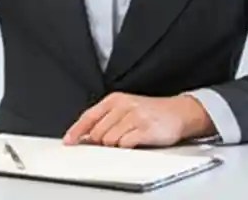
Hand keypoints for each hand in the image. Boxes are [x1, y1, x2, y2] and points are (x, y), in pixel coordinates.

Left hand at [63, 93, 212, 148]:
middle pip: (98, 132)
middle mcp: (123, 106)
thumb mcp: (125, 108)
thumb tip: (85, 136)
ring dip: (115, 145)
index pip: (88, 116)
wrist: (179, 112)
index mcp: (114, 100)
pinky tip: (135, 142)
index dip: (76, 131)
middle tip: (113, 140)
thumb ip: (105, 119)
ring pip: (109, 140)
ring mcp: (135, 117)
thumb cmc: (150, 112)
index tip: (69, 141)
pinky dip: (126, 147)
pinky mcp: (146, 129)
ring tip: (128, 138)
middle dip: (101, 141)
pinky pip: (125, 144)